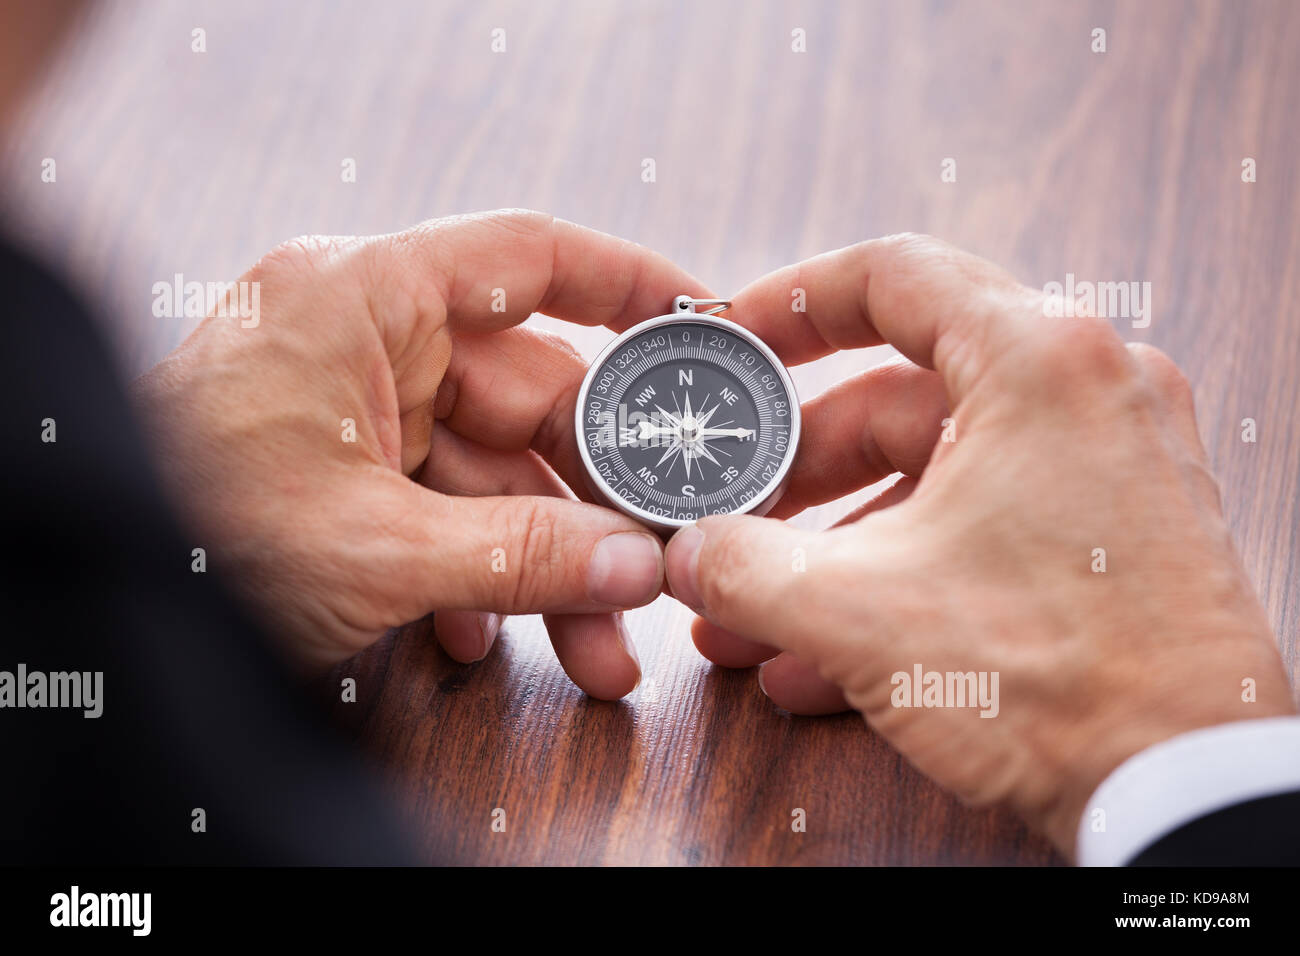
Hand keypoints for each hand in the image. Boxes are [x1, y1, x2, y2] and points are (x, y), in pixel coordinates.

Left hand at [133, 209, 709, 697]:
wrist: (83, 588)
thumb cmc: (184, 533)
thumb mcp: (372, 548)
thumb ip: (518, 552)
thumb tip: (639, 565)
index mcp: (361, 297)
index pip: (524, 256)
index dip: (626, 283)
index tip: (705, 323)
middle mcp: (360, 337)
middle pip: (524, 397)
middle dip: (591, 503)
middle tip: (655, 570)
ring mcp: (348, 405)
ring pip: (487, 472)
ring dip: (543, 563)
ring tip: (597, 649)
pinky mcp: (335, 469)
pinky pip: (435, 507)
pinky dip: (471, 574)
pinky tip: (489, 640)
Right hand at [664, 233, 1296, 853]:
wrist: (1186, 790)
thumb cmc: (1059, 681)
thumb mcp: (860, 613)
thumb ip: (744, 567)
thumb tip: (684, 552)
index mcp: (1039, 363)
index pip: (892, 275)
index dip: (791, 302)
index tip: (734, 339)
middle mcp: (1086, 395)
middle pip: (899, 398)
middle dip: (798, 473)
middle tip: (732, 517)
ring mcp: (1106, 469)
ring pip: (933, 479)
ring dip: (836, 545)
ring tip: (756, 613)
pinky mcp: (1110, 539)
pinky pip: (979, 533)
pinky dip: (899, 579)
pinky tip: (818, 658)